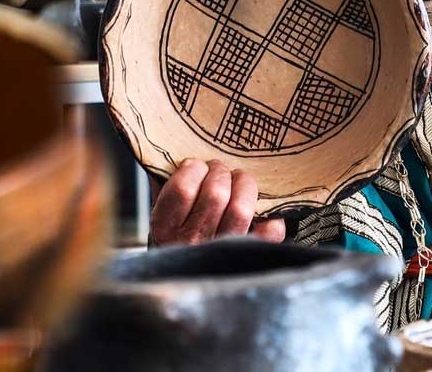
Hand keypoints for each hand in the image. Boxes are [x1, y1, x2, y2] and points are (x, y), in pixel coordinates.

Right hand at [148, 159, 286, 245]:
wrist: (185, 279)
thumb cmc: (175, 236)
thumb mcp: (162, 211)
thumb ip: (164, 183)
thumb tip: (173, 152)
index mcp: (165, 229)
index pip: (183, 189)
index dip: (194, 169)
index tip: (196, 166)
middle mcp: (192, 243)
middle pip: (215, 194)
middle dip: (220, 172)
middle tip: (219, 171)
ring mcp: (221, 251)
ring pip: (241, 209)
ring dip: (243, 185)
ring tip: (239, 180)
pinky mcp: (248, 257)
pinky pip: (267, 233)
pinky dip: (270, 217)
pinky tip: (260, 211)